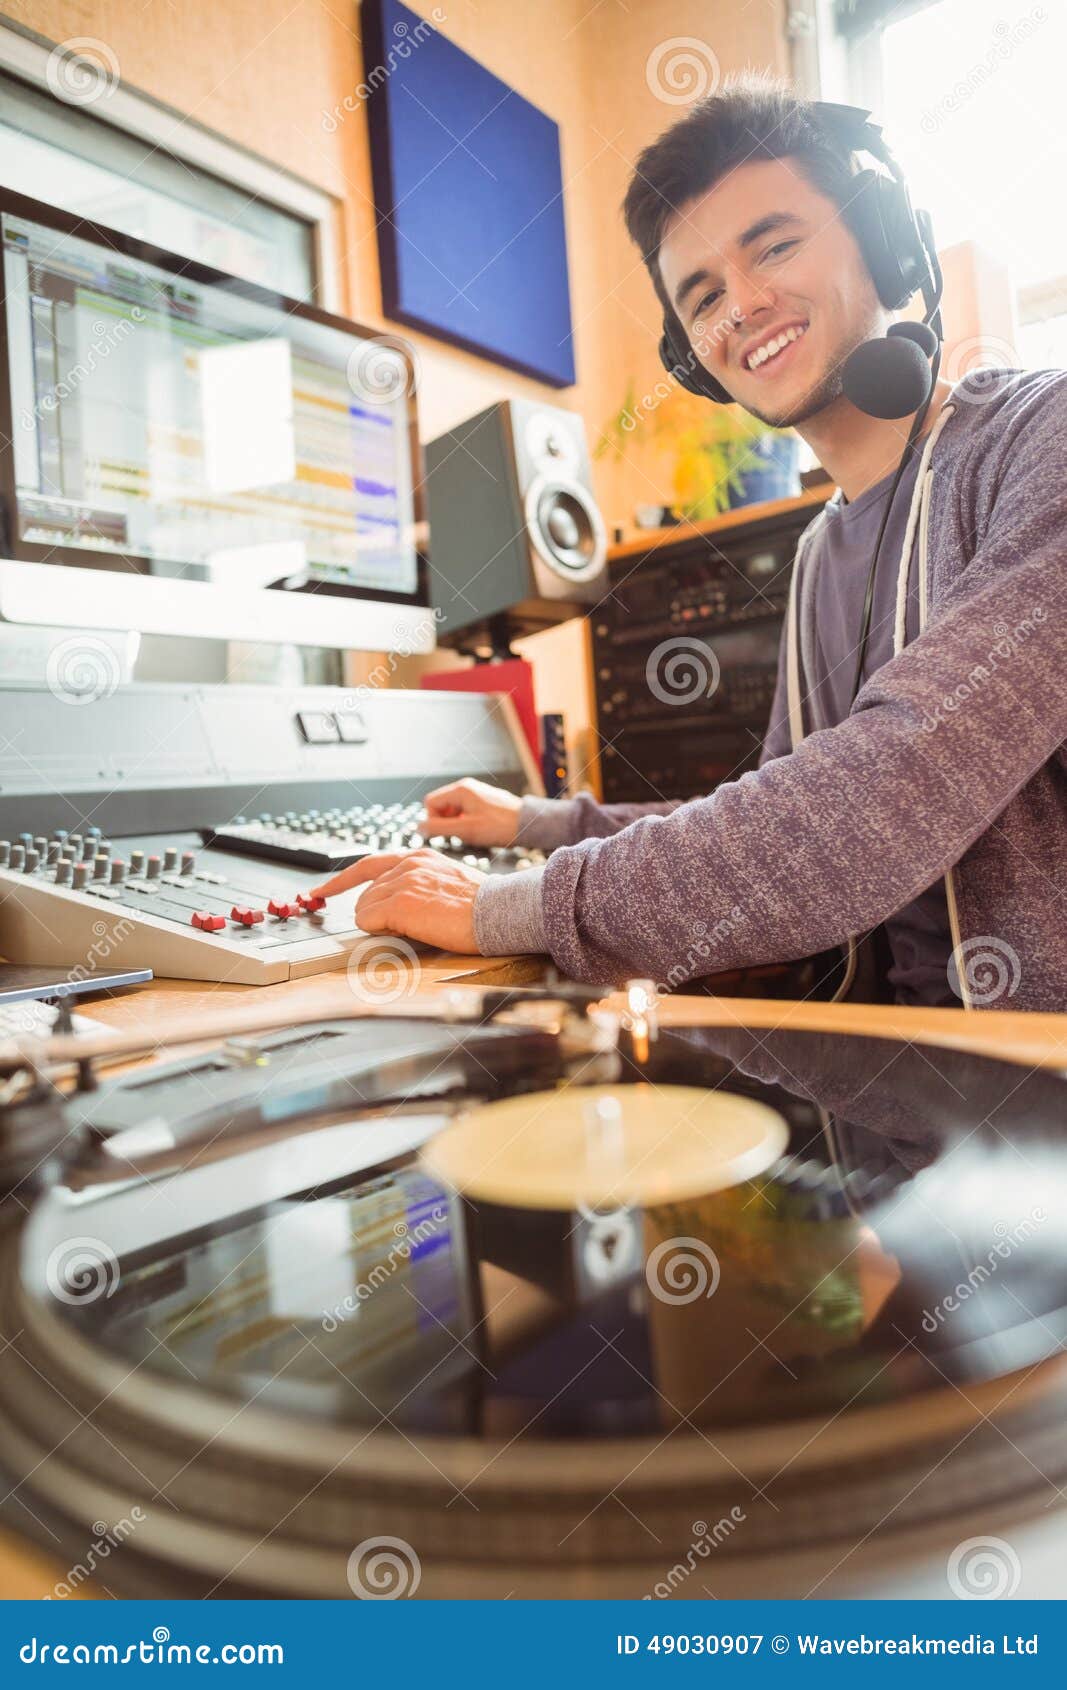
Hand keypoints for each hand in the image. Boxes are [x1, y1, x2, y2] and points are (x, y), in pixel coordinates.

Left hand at [310, 848, 483, 952]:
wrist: (499, 911)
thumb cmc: (481, 905)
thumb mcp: (447, 882)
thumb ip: (419, 884)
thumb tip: (397, 904)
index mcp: (418, 857)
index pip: (368, 865)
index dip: (341, 881)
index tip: (321, 891)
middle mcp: (407, 865)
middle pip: (364, 894)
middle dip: (376, 914)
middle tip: (404, 926)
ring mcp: (402, 883)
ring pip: (363, 910)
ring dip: (382, 924)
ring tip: (416, 926)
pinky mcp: (400, 904)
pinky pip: (367, 922)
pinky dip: (381, 932)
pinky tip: (409, 930)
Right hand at [421, 776, 521, 846]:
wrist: (527, 824)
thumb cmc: (500, 826)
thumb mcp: (465, 830)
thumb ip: (439, 828)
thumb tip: (419, 828)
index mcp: (460, 790)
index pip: (430, 803)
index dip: (433, 820)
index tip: (446, 833)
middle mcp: (466, 787)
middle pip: (441, 805)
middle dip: (446, 822)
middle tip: (461, 834)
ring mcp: (475, 793)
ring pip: (452, 810)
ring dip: (456, 823)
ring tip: (472, 833)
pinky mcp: (483, 801)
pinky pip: (464, 811)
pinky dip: (466, 822)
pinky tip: (479, 830)